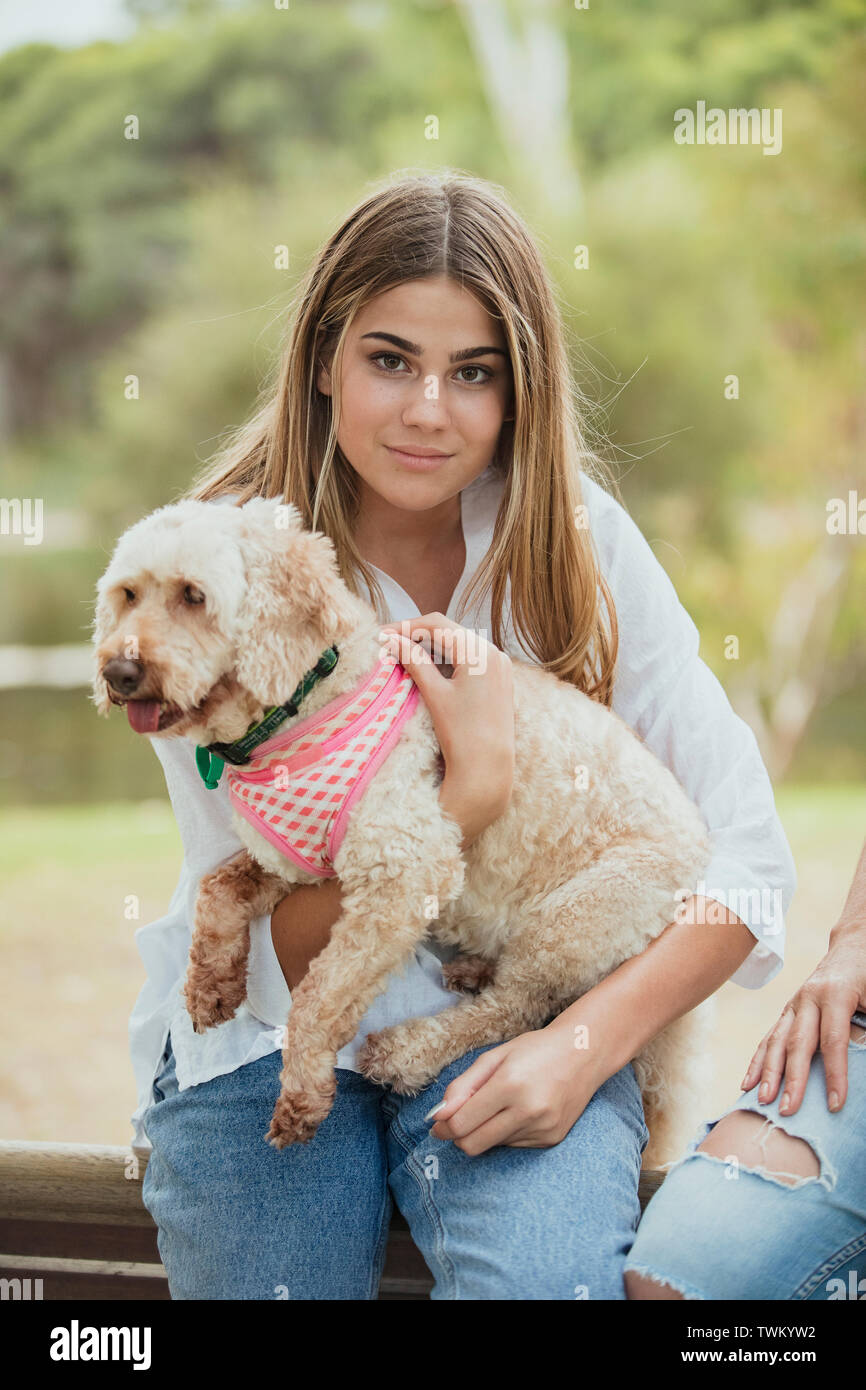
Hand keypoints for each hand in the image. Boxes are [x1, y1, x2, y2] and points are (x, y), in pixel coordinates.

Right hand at [379, 613, 514, 809]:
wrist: (489, 769)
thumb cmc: (462, 734)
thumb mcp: (435, 693)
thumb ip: (414, 661)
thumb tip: (391, 639)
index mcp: (481, 652)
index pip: (437, 624)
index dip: (406, 626)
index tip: (382, 633)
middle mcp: (494, 653)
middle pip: (449, 631)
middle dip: (417, 634)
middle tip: (387, 641)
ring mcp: (499, 666)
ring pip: (458, 644)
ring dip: (431, 646)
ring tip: (402, 652)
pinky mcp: (498, 680)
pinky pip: (469, 659)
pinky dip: (447, 658)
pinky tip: (426, 666)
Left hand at [427, 1024, 604, 1154]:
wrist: (584, 1054)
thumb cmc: (535, 1050)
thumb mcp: (494, 1057)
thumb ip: (463, 1086)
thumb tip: (438, 1115)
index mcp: (509, 1084)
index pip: (462, 1123)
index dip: (443, 1127)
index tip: (437, 1124)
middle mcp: (528, 1111)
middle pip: (473, 1144)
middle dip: (457, 1137)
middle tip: (455, 1123)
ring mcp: (542, 1128)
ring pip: (492, 1145)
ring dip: (485, 1131)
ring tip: (500, 1105)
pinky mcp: (551, 1139)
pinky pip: (513, 1146)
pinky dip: (506, 1133)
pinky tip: (519, 1111)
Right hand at [740, 925, 865, 1114]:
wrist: (854, 947)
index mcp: (835, 994)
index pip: (833, 1041)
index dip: (835, 1075)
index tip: (835, 1105)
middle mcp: (808, 998)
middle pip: (797, 1043)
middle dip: (791, 1079)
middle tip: (787, 1111)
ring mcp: (793, 1004)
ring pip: (776, 1040)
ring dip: (767, 1072)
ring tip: (761, 1101)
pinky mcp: (787, 1011)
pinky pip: (769, 1038)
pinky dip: (758, 1061)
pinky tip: (748, 1083)